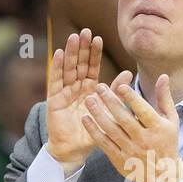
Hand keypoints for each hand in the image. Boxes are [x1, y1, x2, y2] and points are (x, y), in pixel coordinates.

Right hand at [46, 28, 102, 172]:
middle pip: (79, 64)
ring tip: (74, 37)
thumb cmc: (92, 132)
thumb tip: (129, 74)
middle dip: (82, 48)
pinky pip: (55, 81)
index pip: (92, 67)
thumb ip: (115, 92)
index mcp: (89, 89)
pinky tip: (60, 53)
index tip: (98, 38)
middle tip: (86, 31)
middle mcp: (76, 88)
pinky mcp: (54, 100)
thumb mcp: (108, 110)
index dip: (94, 53)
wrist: (75, 150)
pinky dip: (57, 67)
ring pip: (68, 68)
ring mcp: (64, 93)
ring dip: (71, 53)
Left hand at [82, 72, 182, 181]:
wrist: (162, 175)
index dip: (131, 98)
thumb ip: (164, 98)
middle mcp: (144, 140)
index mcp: (157, 128)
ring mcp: (131, 151)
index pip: (143, 111)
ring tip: (89, 100)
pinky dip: (94, 131)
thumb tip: (163, 76)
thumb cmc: (167, 142)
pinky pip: (104, 144)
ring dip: (98, 114)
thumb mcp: (171, 121)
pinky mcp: (119, 160)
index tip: (120, 85)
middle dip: (110, 102)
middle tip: (99, 87)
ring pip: (112, 130)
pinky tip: (86, 119)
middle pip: (124, 119)